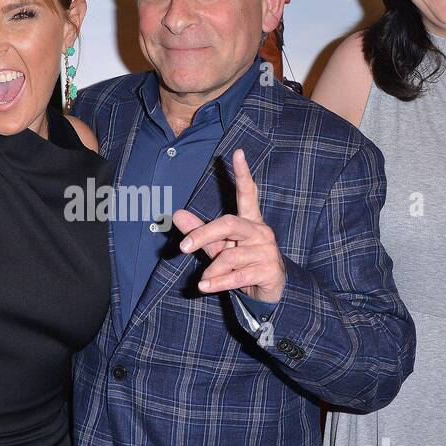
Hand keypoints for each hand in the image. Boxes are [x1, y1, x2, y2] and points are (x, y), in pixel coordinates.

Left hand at [171, 148, 285, 302]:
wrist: (269, 292)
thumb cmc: (242, 264)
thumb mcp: (219, 247)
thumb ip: (200, 231)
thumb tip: (176, 214)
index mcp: (250, 221)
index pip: (248, 193)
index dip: (243, 174)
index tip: (238, 153)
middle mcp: (260, 231)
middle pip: (228, 223)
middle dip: (203, 234)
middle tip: (183, 246)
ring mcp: (267, 251)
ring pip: (230, 255)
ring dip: (212, 269)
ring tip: (203, 280)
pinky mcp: (269, 270)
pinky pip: (237, 275)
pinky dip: (218, 282)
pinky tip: (205, 286)